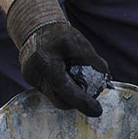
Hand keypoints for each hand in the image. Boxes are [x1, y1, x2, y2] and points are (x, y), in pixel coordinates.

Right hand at [6, 0, 108, 115]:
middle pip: (59, 99)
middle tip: (93, 101)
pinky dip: (62, 90)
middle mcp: (35, 75)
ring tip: (84, 90)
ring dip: (70, 96)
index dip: (82, 102)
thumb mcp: (79, 42)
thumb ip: (92, 59)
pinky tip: (72, 81)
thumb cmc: (58, 34)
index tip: (97, 110)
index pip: (65, 90)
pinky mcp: (31, 81)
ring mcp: (31, 80)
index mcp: (46, 64)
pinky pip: (50, 91)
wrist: (35, 28)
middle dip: (77, 102)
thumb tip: (106, 76)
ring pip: (54, 97)